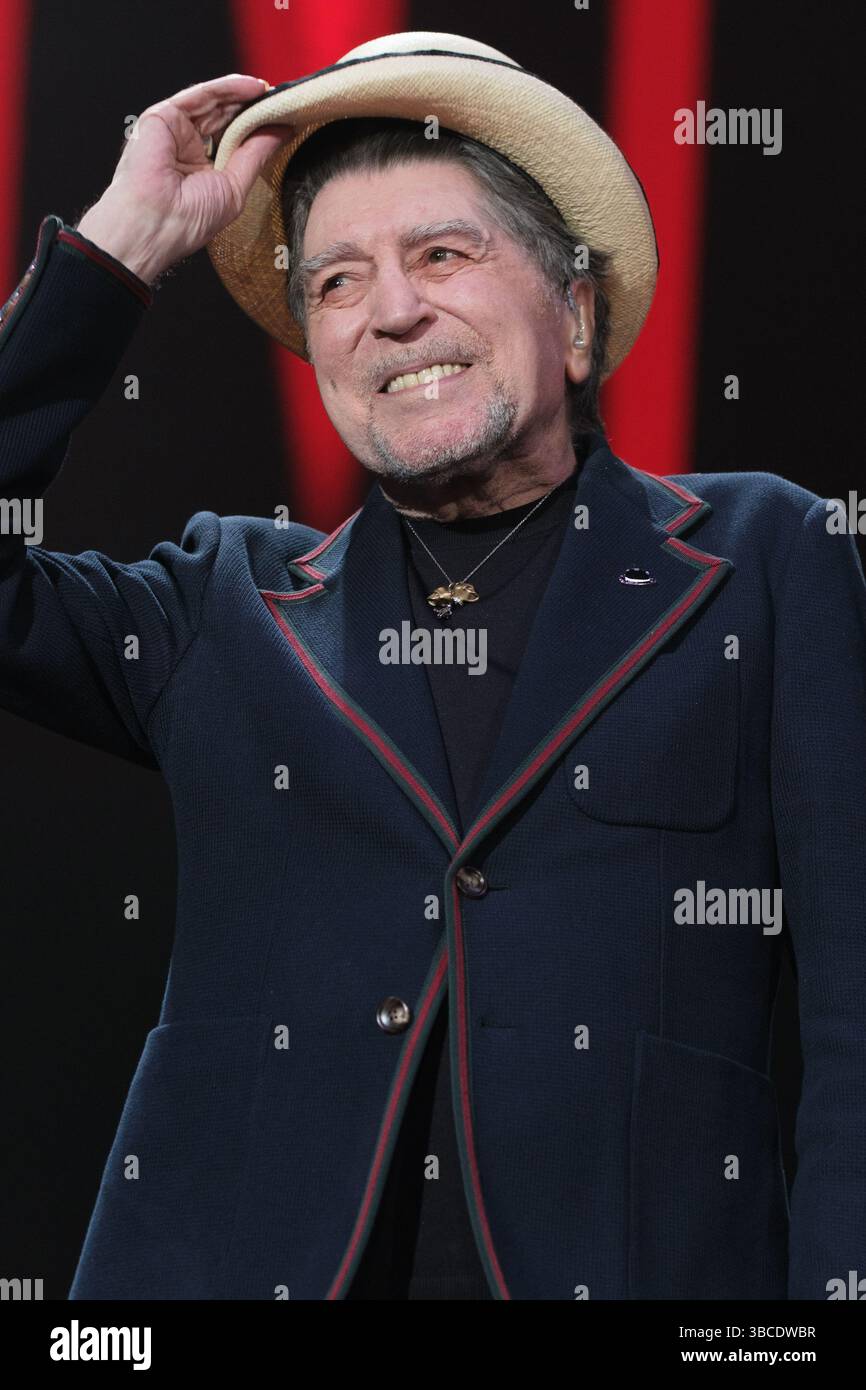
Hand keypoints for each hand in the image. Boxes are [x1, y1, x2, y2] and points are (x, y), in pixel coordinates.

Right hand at [76, 74, 291, 283]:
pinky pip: (199, 96)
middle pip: (224, 118)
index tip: (284, 120)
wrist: (155, 225)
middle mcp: (186, 148)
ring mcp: (173, 131)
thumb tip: (281, 131)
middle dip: (251, 108)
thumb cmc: (188, 221)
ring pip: (213, 104)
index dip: (256, 128)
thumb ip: (256, 155)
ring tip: (270, 91)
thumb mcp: (235, 187)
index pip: (232, 139)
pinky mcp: (162, 117)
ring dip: (243, 95)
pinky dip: (225, 88)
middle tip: (281, 100)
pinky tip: (251, 87)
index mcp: (201, 168)